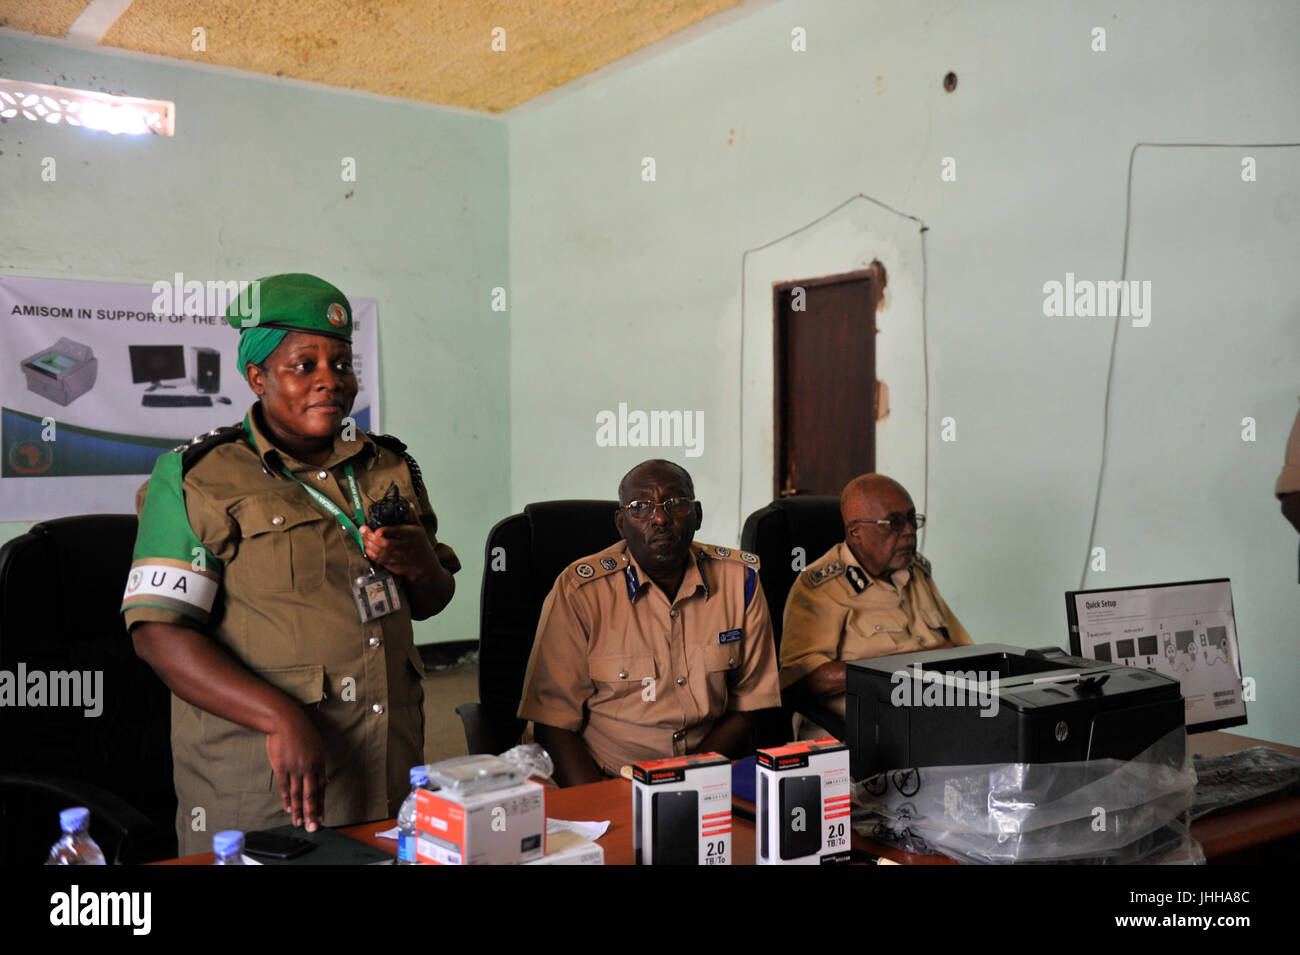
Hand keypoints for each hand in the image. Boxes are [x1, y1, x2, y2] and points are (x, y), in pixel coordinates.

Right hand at [266, 709, 327, 830]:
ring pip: (298, 794)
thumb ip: (318, 764)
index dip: (321, 804)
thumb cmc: (301, 732)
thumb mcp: (316, 746)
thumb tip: (322, 780)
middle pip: (311, 795)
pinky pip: (285, 787)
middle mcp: (309, 768)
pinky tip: (289, 809)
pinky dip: (287, 799)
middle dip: (312, 813)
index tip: (322, 817)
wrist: (285, 722)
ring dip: (299, 811)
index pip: (321, 788)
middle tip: (313, 828)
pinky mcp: (282, 768)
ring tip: (299, 823)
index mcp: (319, 762)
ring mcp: (295, 769)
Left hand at [360, 522, 437, 579]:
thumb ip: (412, 516)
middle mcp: (404, 546)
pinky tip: (367, 547)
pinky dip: (371, 553)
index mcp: (411, 535)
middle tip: (363, 530)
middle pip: (386, 544)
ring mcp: (398, 557)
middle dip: (371, 537)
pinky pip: (379, 559)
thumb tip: (409, 505)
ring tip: (363, 537)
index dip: (386, 531)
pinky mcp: (393, 564)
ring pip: (380, 552)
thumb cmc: (421, 545)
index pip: (398, 532)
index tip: (377, 530)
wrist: (425, 565)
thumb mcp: (419, 528)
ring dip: (369, 545)